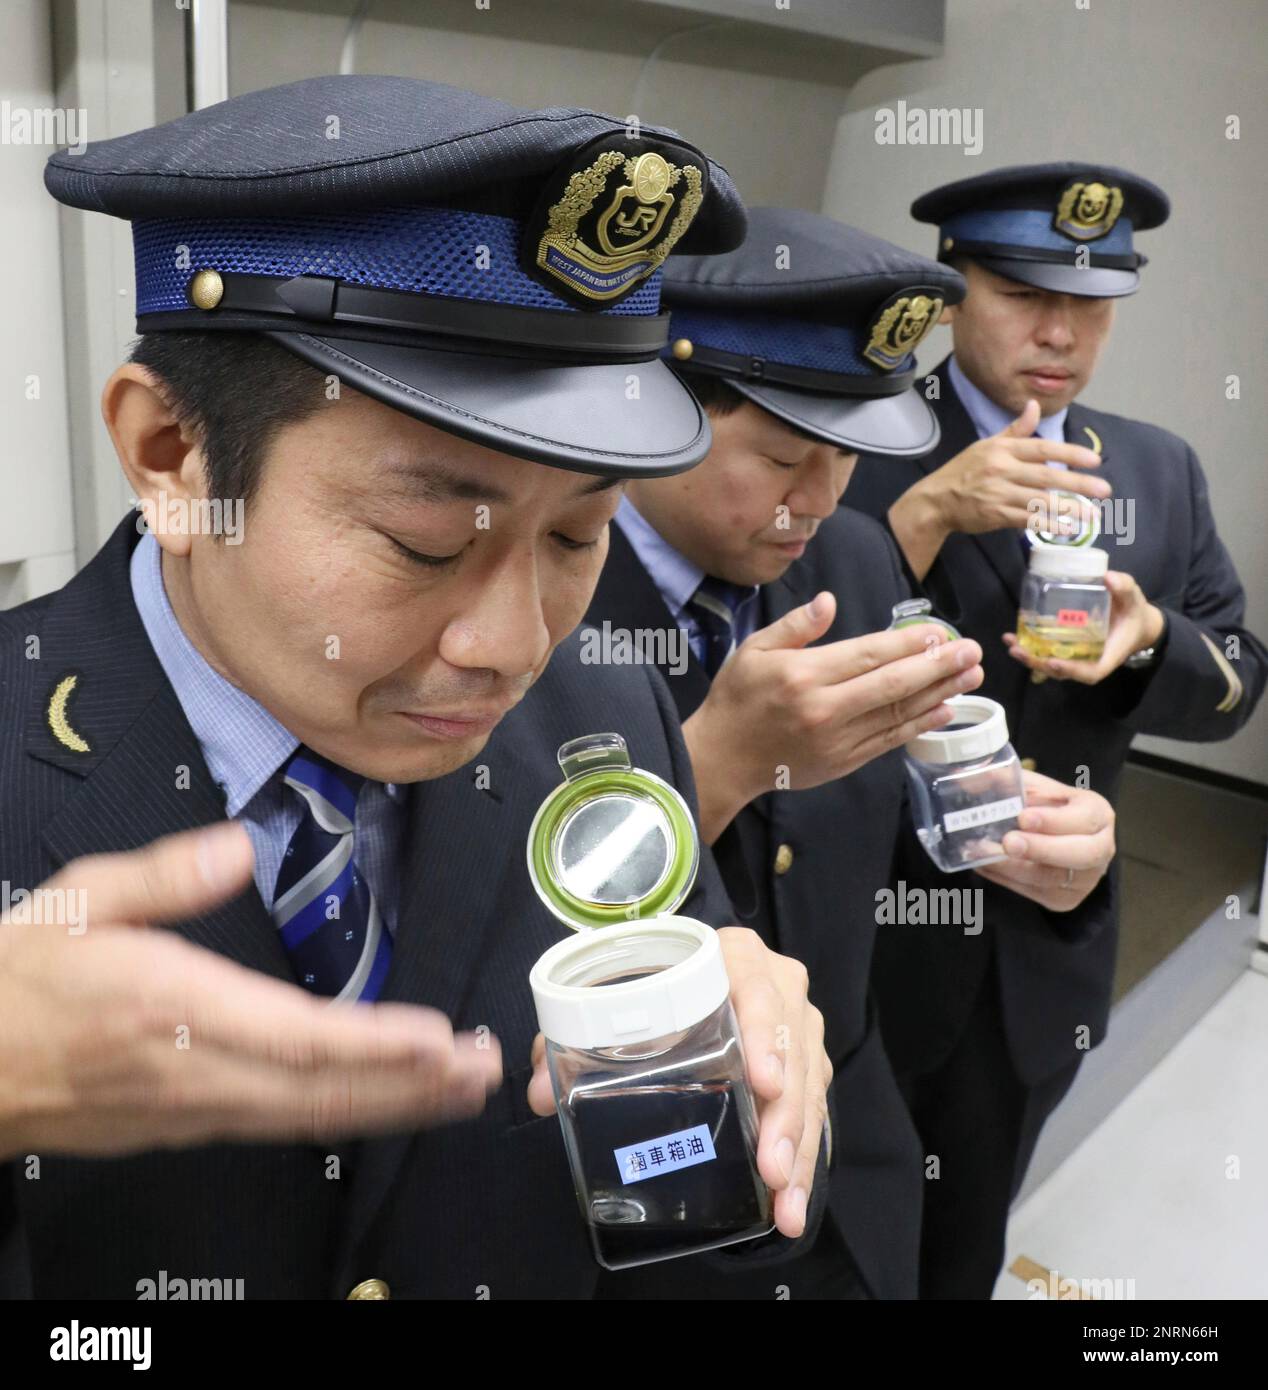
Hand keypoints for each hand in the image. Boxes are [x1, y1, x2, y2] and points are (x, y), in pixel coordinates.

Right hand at [0, 823, 501, 1159]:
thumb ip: (165, 875)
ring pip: (310, 1118)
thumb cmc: (17, 981)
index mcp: (170, 1006)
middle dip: (413, 1084)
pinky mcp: (187, 1126)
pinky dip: (346, 1114)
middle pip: (322, 1091)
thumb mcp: (79, 900)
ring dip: (393, 1105)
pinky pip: (282, 1125)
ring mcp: (192, 1108)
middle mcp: (191, 1069)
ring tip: (458, 1087)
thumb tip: (238, 848)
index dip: (374, 1044)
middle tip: (482, 1067)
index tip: (436, 1038)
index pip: (295, 1037)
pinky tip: (384, 1102)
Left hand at [529, 927, 830, 1238]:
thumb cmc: (653, 985)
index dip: (763, 1031)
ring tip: (783, 1197)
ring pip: (808, 1085)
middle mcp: (774, 985)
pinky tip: (790, 1203)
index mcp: (730, 955)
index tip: (760, 1080)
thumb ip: (564, 1040)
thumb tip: (537, 1090)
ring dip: (798, 1146)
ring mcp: (795, 1026)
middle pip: (791, 1045)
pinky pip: (812, 1110)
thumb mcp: (611, 1000)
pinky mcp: (804, 1064)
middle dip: (785, 1111)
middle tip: (771, 1164)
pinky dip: (804, 1159)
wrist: (690, 977)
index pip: (755, 985)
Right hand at [683, 590, 984, 840]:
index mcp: (802, 676)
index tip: (939, 632)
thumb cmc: (738, 699)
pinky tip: (944, 709)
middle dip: (938, 667)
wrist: (723, 759)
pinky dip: (920, 725)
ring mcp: (837, 740)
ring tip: (971, 676)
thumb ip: (795, 626)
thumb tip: (829, 602)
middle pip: (892, 685)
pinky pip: (889, 741)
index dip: (908, 644)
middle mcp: (824, 709)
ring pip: (898, 714)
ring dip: (940, 694)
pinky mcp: (843, 762)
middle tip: (972, 652)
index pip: (867, 655)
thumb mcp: (753, 650)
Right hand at [888, 399, 1107, 579]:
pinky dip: (1047, 524)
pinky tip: (1066, 528)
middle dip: (1077, 483)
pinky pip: (1026, 520)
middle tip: (1104, 490)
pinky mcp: (995, 515)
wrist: (936, 500)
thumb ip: (1016, 430)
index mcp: (1003, 449)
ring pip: (1039, 500)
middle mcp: (1002, 470)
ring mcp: (998, 494)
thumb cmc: (964, 471)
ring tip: (1092, 515)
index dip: (1070, 454)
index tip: (1094, 460)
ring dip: (1068, 509)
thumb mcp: (987, 445)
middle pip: (1046, 476)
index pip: (1042, 448)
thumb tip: (1035, 406)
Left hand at [974, 771, 1114, 910]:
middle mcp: (1100, 849)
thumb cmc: (1047, 808)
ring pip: (1051, 879)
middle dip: (1041, 849)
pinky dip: (1004, 878)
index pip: (1084, 820)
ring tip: (982, 852)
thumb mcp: (1034, 787)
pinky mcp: (1063, 899)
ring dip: (1012, 867)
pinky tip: (983, 864)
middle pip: (1081, 855)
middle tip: (1008, 842)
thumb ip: (1007, 780)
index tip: (1023, 817)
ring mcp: (1084, 879)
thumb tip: (970, 781)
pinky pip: (1033, 892)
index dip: (1053, 820)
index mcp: (1097, 814)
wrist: (1060, 838)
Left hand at [1003, 571, 1164, 683]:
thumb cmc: (1133, 611)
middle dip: (1039, 663)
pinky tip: (1013, 638)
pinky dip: (1031, 648)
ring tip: (1010, 643)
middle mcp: (1090, 661)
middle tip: (1018, 650)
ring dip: (1029, 657)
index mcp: (1108, 655)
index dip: (1070, 669)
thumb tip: (1109, 578)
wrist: (1135, 621)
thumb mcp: (1133, 597)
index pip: (1090, 672)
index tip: (1053, 661)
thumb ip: (1124, 588)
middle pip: (1062, 671)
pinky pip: (1049, 654)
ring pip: (1051, 665)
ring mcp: (1077, 657)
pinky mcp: (1068, 650)